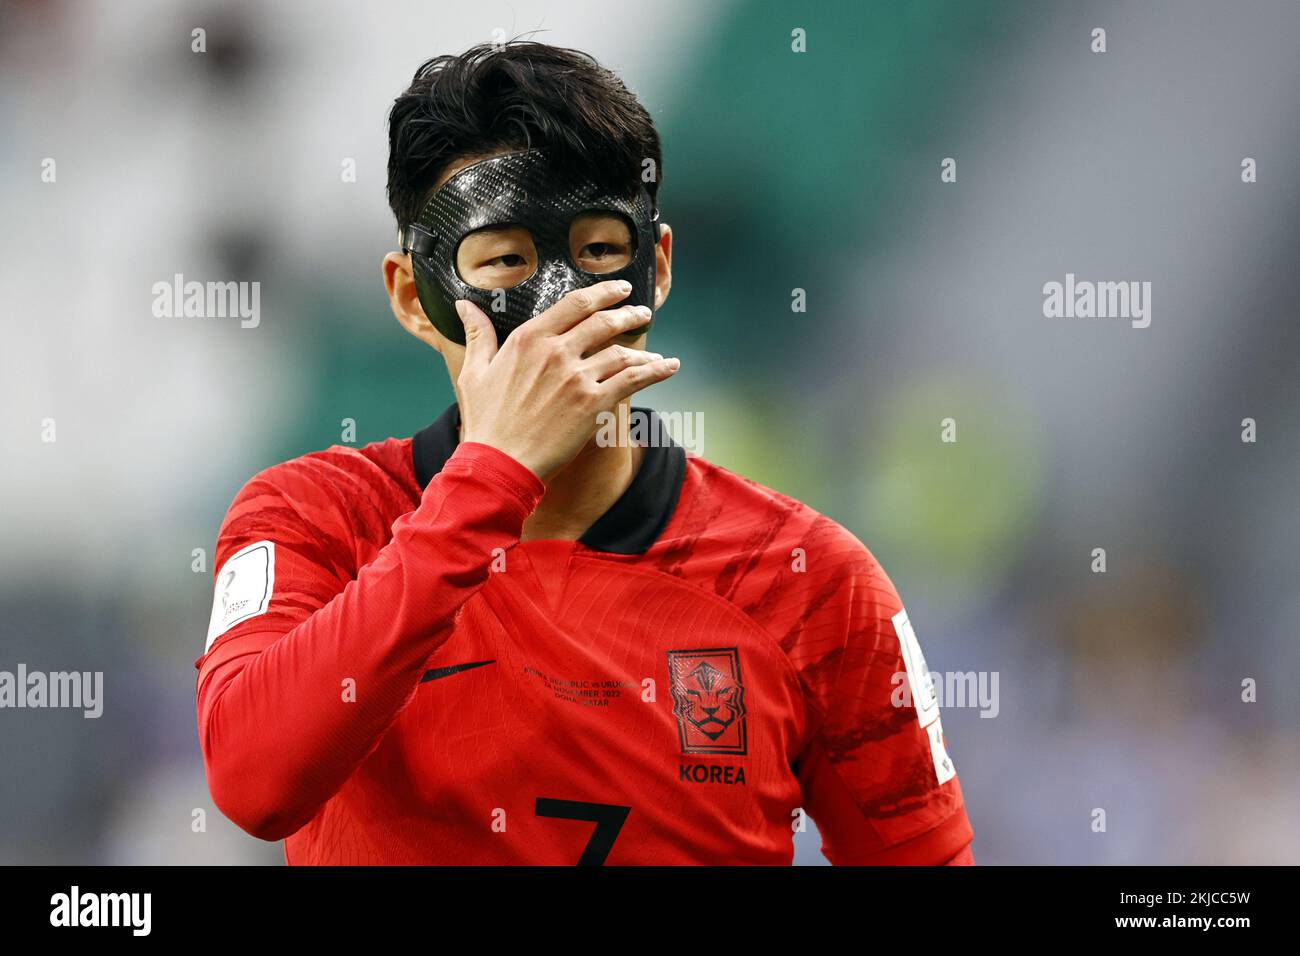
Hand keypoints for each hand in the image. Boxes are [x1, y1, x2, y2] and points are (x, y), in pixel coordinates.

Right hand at [454, 279, 679, 480]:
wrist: (499, 462)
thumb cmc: (485, 421)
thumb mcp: (474, 372)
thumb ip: (478, 334)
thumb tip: (465, 306)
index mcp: (529, 339)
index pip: (574, 304)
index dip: (602, 292)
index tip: (619, 289)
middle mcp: (556, 352)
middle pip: (603, 322)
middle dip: (628, 313)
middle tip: (642, 312)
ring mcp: (577, 377)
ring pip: (621, 352)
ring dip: (644, 348)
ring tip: (656, 351)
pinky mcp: (594, 404)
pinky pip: (633, 380)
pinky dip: (655, 371)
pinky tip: (670, 366)